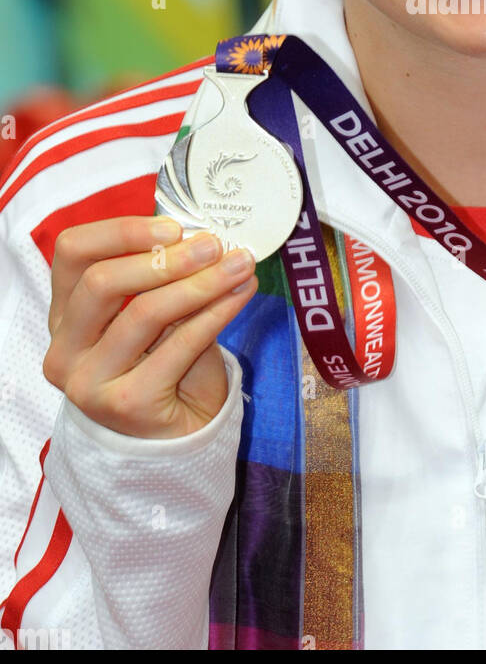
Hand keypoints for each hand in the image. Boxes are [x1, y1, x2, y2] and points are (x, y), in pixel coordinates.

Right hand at [43, 216, 256, 438]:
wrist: (178, 438)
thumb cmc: (167, 368)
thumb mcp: (158, 317)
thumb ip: (166, 280)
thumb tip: (205, 238)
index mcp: (65, 315)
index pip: (73, 254)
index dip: (121, 232)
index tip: (172, 226)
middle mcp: (66, 349)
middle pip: (103, 282)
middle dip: (166, 258)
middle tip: (213, 245)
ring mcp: (90, 381)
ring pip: (143, 312)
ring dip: (200, 282)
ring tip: (239, 265)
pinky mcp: (127, 404)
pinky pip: (179, 344)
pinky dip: (216, 312)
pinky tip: (241, 294)